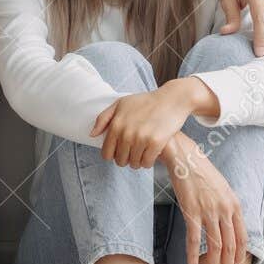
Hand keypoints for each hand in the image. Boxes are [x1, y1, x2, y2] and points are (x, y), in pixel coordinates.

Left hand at [90, 77, 213, 168]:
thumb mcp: (121, 104)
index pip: (106, 153)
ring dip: (138, 162)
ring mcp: (141, 138)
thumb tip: (92, 135)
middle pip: (120, 161)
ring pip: (134, 163)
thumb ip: (103, 118)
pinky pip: (147, 163)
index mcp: (116, 125)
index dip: (113, 156)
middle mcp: (126, 133)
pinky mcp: (156, 143)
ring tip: (143, 153)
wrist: (172, 99)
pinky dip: (148, 162)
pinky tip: (152, 154)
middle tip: (134, 152)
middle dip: (126, 159)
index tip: (121, 152)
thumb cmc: (146, 101)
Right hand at [160, 132, 248, 263]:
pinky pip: (195, 239)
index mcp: (234, 205)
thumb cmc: (202, 172)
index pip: (242, 238)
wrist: (185, 157)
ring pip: (215, 247)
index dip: (240, 259)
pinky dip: (194, 255)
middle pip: (230, 247)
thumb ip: (228, 207)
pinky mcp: (191, 211)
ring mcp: (208, 211)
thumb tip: (229, 225)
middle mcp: (225, 210)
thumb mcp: (223, 188)